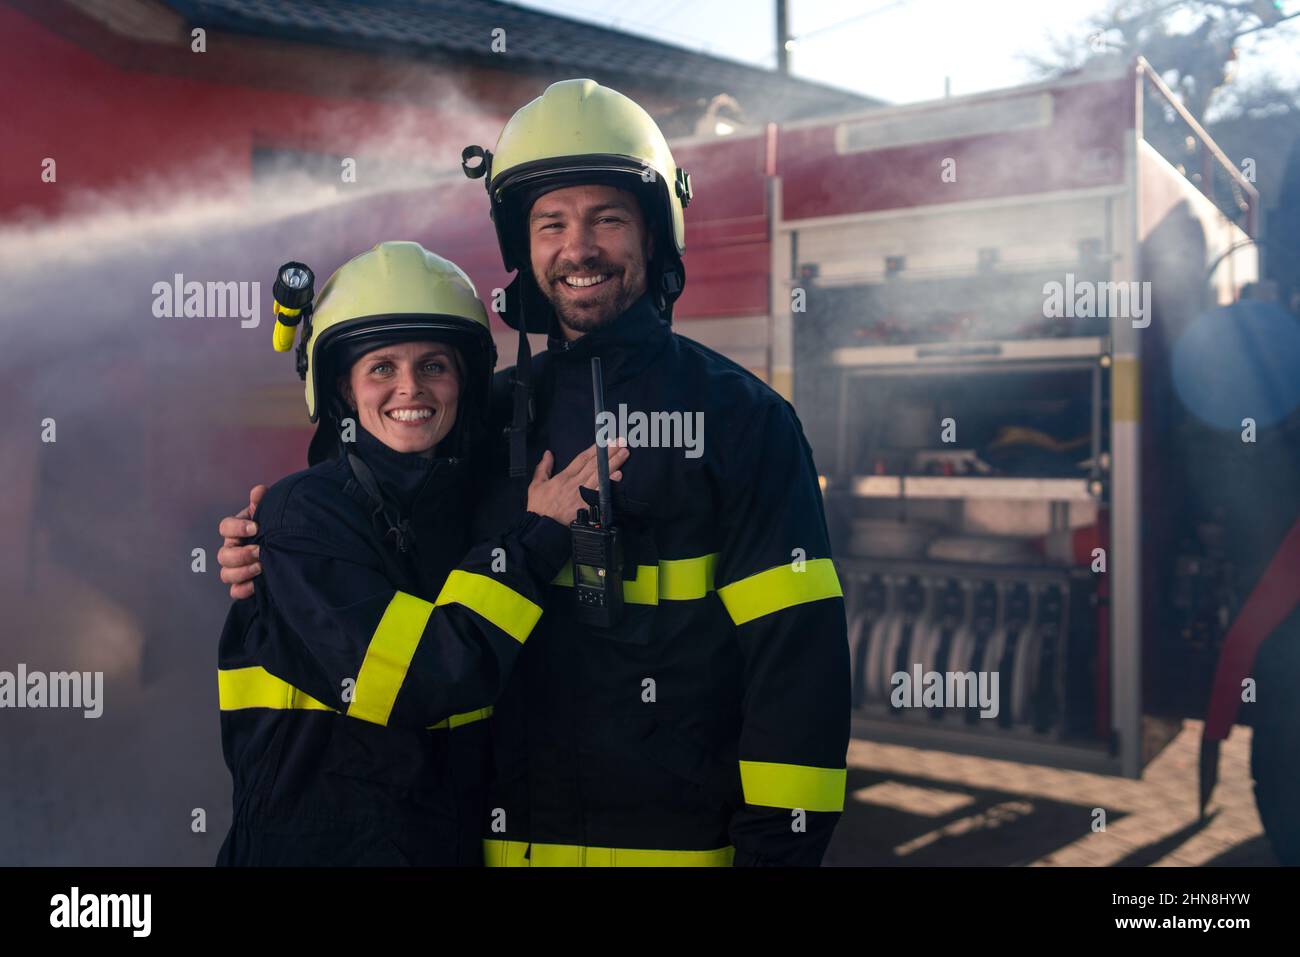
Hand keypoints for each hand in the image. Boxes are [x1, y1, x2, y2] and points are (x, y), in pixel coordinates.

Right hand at [217, 484, 265, 599]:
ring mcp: (236, 568)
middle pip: (223, 555)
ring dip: (242, 572)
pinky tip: (256, 585)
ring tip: (261, 567)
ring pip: (226, 574)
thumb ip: (263, 502)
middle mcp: (232, 550)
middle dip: (241, 554)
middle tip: (260, 551)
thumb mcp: (270, 513)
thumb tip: (258, 491)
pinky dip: (243, 589)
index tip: (256, 527)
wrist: (290, 545)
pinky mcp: (244, 585)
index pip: (225, 527)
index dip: (237, 527)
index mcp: (236, 530)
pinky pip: (235, 592)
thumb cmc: (274, 527)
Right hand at [526, 441, 628, 526]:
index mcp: (564, 477)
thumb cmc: (539, 507)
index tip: (604, 440)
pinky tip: (618, 475)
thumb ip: (543, 468)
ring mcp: (583, 495)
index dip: (593, 449)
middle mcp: (575, 483)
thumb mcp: (536, 485)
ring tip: (624, 453)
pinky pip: (601, 493)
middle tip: (620, 442)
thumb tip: (548, 453)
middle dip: (608, 452)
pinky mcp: (588, 506)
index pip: (581, 459)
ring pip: (600, 475)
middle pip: (595, 464)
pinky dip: (610, 484)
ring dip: (613, 463)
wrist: (542, 527)